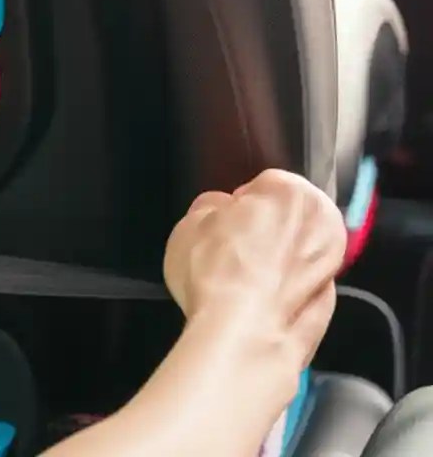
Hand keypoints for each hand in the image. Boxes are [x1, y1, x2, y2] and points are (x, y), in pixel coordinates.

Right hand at [164, 169, 345, 368]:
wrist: (240, 334)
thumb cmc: (216, 272)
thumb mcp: (190, 223)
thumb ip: (210, 209)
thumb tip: (221, 212)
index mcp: (290, 191)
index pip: (262, 187)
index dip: (237, 207)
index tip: (222, 225)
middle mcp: (322, 222)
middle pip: (288, 219)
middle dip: (264, 232)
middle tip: (230, 252)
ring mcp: (331, 265)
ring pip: (298, 255)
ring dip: (277, 263)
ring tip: (240, 282)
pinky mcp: (330, 304)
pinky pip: (301, 290)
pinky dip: (285, 294)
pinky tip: (257, 304)